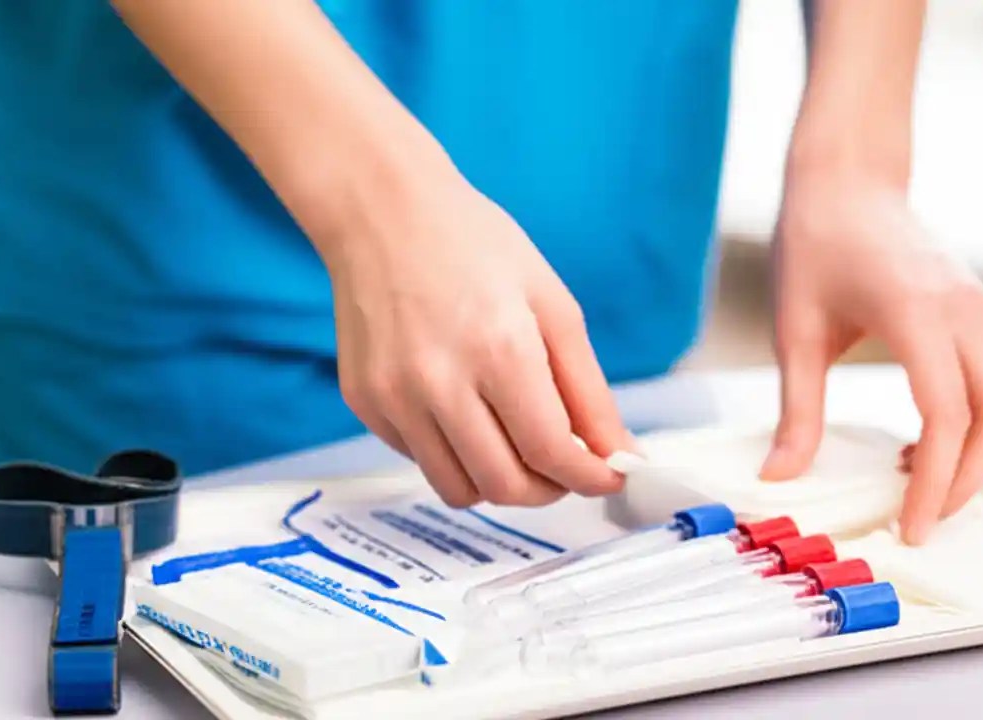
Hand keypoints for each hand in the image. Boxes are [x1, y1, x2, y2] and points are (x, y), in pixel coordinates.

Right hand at [326, 168, 630, 507]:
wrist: (382, 211)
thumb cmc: (473, 245)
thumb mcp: (552, 306)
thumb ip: (587, 391)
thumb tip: (617, 455)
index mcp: (499, 349)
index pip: (551, 452)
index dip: (589, 477)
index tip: (607, 477)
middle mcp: (439, 382)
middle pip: (505, 486)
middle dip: (548, 489)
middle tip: (564, 466)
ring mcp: (394, 397)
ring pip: (458, 489)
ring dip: (499, 482)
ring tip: (515, 444)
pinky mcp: (365, 402)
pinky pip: (419, 460)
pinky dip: (453, 453)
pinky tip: (463, 409)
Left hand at [759, 173, 982, 544]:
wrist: (847, 184)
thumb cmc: (813, 248)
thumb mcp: (792, 332)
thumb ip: (796, 410)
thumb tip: (778, 476)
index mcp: (914, 311)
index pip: (947, 413)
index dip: (936, 480)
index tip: (910, 527)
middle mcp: (964, 309)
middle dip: (970, 477)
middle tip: (921, 516)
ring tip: (927, 476)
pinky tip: (940, 436)